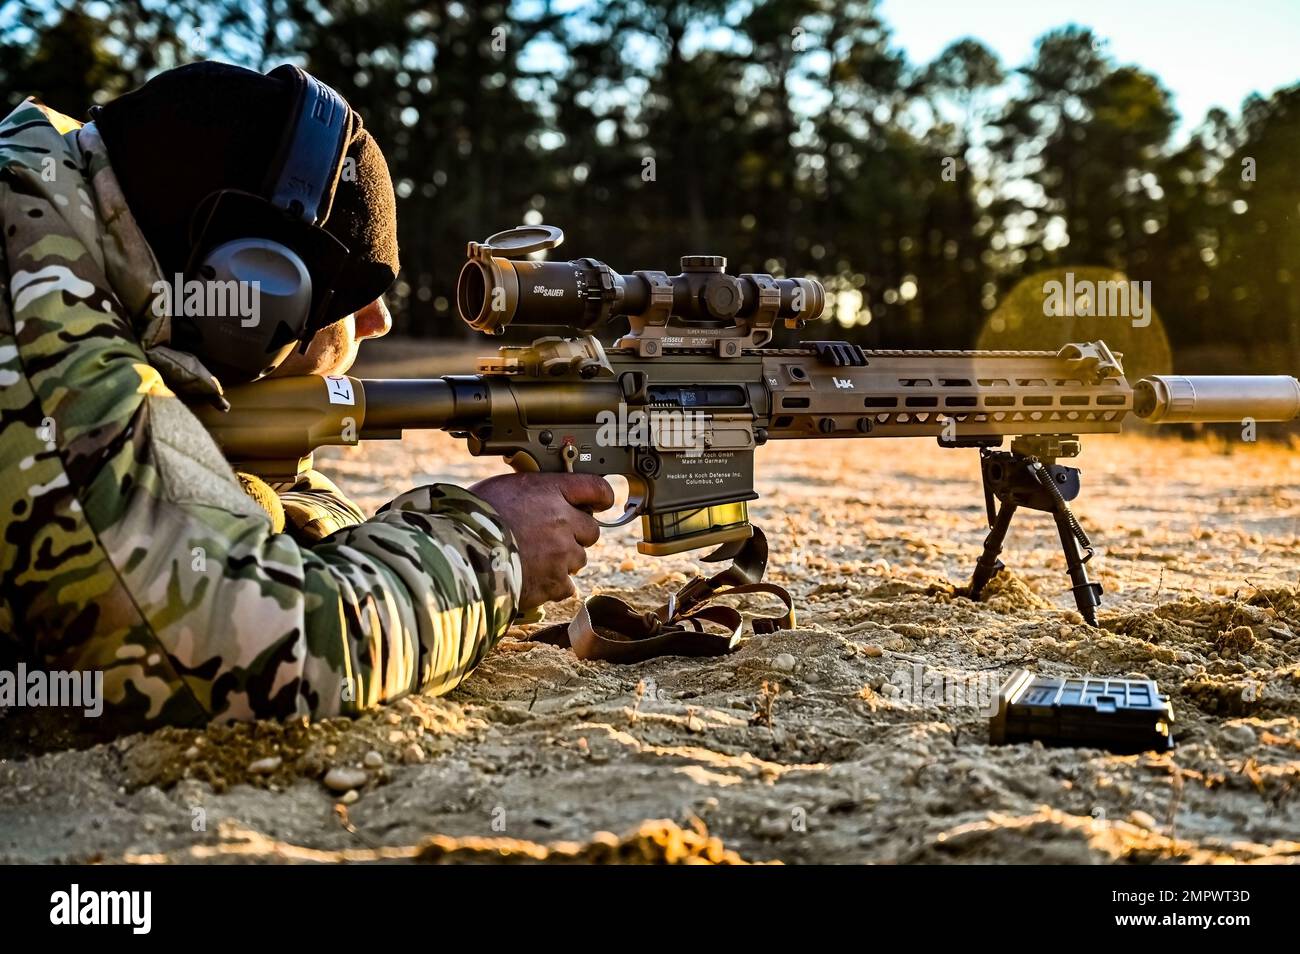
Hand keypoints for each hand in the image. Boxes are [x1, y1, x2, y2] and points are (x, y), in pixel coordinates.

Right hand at [468, 473, 614, 610]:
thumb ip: (532, 491)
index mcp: (551, 491)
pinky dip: (552, 584)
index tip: (600, 502)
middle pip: (591, 530)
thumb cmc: (473, 517)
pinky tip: (532, 578)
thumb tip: (541, 495)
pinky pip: (566, 585)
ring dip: (563, 560)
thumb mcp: (503, 488)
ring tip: (533, 558)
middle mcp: (563, 520)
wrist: (461, 554)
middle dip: (575, 534)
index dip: (600, 497)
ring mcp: (562, 553)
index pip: (595, 487)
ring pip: (578, 559)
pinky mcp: (555, 582)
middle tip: (550, 537)